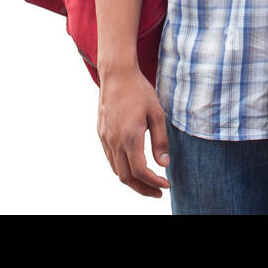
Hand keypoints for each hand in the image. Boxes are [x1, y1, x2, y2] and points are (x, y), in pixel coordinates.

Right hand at [96, 65, 170, 196]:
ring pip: (116, 170)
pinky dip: (122, 168)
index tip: (166, 184)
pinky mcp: (101, 134)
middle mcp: (115, 141)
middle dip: (143, 189)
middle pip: (126, 177)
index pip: (141, 172)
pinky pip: (110, 159)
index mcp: (130, 137)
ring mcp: (106, 138)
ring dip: (132, 181)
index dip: (154, 183)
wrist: (117, 75)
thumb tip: (164, 164)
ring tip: (148, 183)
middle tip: (158, 192)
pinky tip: (133, 166)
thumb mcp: (157, 114)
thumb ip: (160, 141)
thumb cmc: (139, 91)